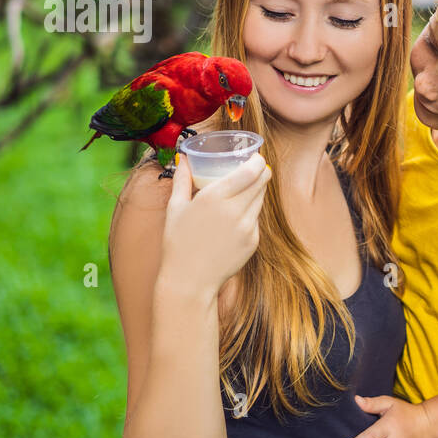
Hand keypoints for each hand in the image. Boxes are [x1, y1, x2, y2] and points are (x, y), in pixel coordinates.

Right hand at [158, 152, 270, 297]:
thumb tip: (184, 158)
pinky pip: (256, 219)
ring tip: (243, 191)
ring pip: (260, 199)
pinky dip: (249, 214)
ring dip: (255, 192)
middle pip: (261, 182)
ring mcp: (247, 227)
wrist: (190, 280)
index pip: (251, 171)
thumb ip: (182, 179)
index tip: (255, 157)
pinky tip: (235, 219)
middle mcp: (234, 210)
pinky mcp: (253, 241)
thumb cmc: (178, 242)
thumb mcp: (175, 208)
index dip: (258, 161)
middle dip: (260, 172)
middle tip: (253, 169)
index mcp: (214, 197)